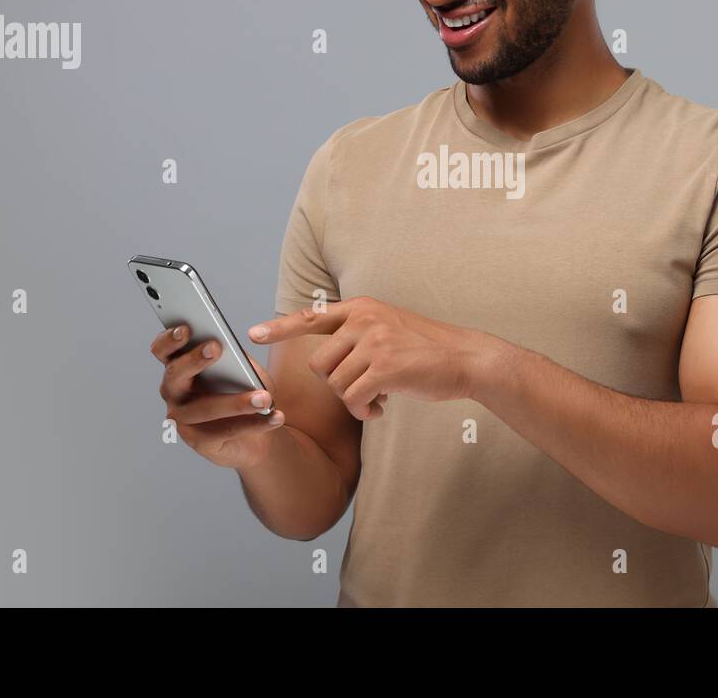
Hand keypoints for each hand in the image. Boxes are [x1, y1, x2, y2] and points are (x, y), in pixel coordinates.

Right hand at [151, 324, 284, 468]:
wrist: (255, 432)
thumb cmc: (243, 390)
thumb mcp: (243, 369)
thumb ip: (235, 359)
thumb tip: (233, 352)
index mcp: (179, 367)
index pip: (163, 350)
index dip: (169, 339)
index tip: (186, 328)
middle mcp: (173, 392)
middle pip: (174, 375)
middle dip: (193, 360)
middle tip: (215, 348)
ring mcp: (183, 419)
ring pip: (205, 408)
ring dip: (236, 402)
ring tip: (264, 398)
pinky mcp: (199, 442)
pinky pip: (227, 431)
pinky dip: (255, 424)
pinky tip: (275, 416)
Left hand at [247, 297, 497, 420]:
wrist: (466, 358)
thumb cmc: (427, 351)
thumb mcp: (389, 328)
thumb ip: (358, 334)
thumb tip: (326, 359)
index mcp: (363, 307)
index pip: (311, 317)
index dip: (280, 328)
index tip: (252, 334)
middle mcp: (365, 319)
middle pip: (319, 362)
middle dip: (334, 384)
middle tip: (360, 390)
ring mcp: (374, 340)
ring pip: (335, 383)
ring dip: (351, 400)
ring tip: (375, 399)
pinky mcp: (384, 366)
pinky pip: (352, 399)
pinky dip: (362, 411)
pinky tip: (381, 408)